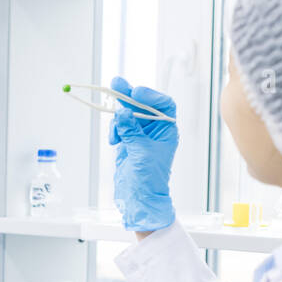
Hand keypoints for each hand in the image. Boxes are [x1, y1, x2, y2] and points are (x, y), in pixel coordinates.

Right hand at [108, 76, 177, 232]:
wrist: (140, 199)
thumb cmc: (150, 179)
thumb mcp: (141, 152)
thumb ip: (131, 130)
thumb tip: (122, 112)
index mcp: (167, 130)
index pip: (164, 104)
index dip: (151, 96)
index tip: (136, 93)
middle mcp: (155, 130)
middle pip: (142, 105)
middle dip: (128, 96)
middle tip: (114, 83)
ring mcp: (140, 135)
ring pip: (127, 114)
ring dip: (118, 118)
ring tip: (115, 133)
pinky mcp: (127, 141)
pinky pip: (119, 126)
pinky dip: (115, 129)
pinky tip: (114, 140)